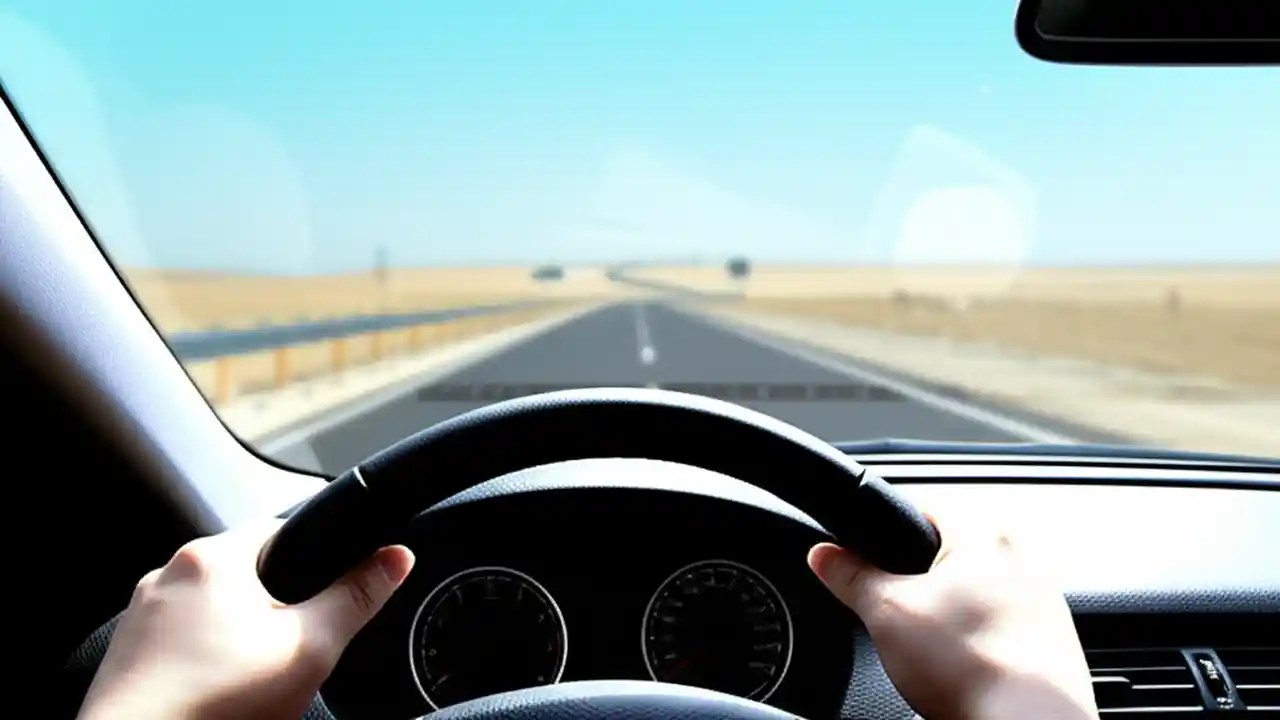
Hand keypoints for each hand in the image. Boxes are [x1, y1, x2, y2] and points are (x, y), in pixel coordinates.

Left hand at [77, 520, 414, 719]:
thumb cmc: (216, 703)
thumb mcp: (310, 648)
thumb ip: (356, 598)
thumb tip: (396, 557)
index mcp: (213, 556)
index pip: (281, 531)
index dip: (314, 561)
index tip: (326, 598)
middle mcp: (167, 574)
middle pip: (245, 574)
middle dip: (273, 609)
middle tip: (290, 652)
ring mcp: (139, 616)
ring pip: (210, 612)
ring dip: (235, 637)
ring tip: (251, 681)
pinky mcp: (126, 655)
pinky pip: (180, 644)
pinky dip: (202, 662)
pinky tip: (217, 694)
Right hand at [807, 514, 1096, 719]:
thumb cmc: (969, 666)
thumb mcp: (886, 614)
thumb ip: (850, 577)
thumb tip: (823, 555)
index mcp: (983, 534)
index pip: (922, 511)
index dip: (887, 535)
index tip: (869, 561)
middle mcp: (1023, 557)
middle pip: (951, 556)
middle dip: (922, 581)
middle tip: (901, 613)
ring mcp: (1045, 600)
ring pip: (980, 593)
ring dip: (956, 612)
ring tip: (934, 646)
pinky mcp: (1055, 640)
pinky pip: (1004, 628)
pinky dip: (982, 640)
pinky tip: (965, 665)